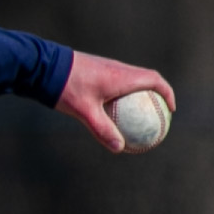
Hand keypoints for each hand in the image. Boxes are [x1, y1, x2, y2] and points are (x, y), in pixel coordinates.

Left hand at [56, 51, 173, 153]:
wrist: (43, 66)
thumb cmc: (66, 87)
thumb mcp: (84, 111)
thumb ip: (102, 130)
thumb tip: (119, 148)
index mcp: (122, 75)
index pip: (155, 80)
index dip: (168, 92)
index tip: (171, 108)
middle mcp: (117, 68)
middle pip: (145, 79)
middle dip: (156, 93)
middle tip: (157, 112)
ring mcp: (105, 67)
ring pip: (130, 80)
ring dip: (138, 93)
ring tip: (136, 114)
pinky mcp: (94, 69)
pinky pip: (115, 81)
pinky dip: (121, 94)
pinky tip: (110, 110)